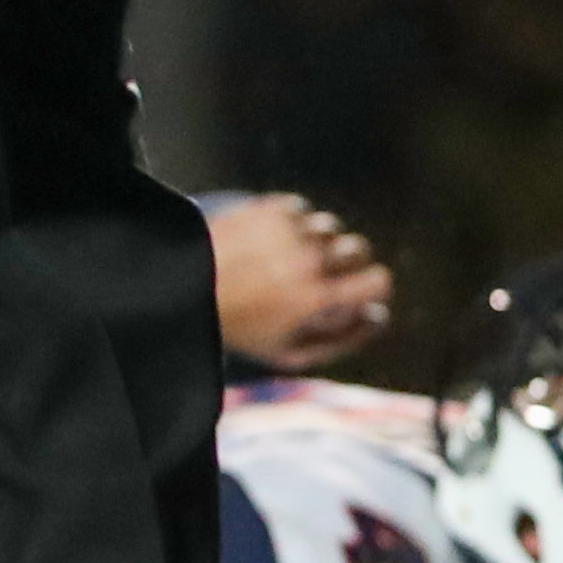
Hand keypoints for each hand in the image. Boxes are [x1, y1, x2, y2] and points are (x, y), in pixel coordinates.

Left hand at [208, 193, 393, 370]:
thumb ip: (343, 339)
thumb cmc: (241, 328)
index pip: (377, 280)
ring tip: (289, 256)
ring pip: (329, 226)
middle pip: (359, 248)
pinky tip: (270, 241)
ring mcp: (290, 233)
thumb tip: (379, 316)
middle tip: (323, 272)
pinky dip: (292, 224)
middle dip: (347, 261)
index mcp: (316, 299)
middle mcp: (308, 262)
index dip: (372, 285)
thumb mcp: (290, 353)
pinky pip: (301, 210)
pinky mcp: (270, 209)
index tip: (358, 289)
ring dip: (317, 241)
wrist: (183, 291)